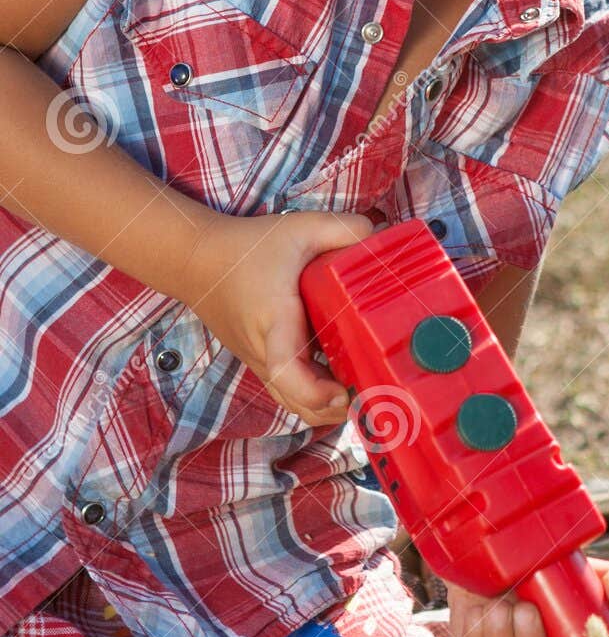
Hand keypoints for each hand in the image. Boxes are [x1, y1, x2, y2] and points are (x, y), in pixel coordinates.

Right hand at [178, 209, 373, 425]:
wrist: (196, 261)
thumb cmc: (246, 247)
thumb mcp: (301, 227)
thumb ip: (344, 229)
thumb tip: (383, 239)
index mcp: (275, 321)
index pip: (287, 370)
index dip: (317, 391)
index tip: (344, 392)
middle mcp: (265, 352)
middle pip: (298, 403)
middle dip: (337, 409)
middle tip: (371, 393)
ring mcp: (260, 363)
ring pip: (294, 404)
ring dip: (327, 407)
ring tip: (362, 388)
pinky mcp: (260, 364)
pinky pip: (289, 392)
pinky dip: (314, 396)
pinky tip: (341, 379)